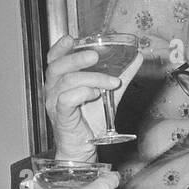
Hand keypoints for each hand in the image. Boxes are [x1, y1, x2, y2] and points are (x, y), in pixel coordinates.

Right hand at [43, 35, 142, 160]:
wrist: (83, 149)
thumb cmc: (89, 121)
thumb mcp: (107, 94)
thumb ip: (119, 75)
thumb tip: (136, 57)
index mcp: (60, 81)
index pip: (53, 58)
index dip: (60, 47)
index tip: (73, 39)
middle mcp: (52, 90)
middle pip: (57, 66)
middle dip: (78, 58)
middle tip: (96, 56)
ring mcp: (54, 103)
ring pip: (67, 81)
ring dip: (93, 78)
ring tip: (112, 82)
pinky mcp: (61, 116)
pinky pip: (67, 99)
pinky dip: (83, 93)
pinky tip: (96, 94)